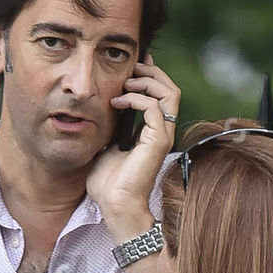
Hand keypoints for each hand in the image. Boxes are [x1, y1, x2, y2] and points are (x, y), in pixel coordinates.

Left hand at [86, 53, 181, 238]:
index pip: (162, 95)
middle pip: (170, 89)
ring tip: (126, 83)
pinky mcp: (157, 142)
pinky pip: (154, 108)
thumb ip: (111, 126)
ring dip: (146, 82)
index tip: (131, 67)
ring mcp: (162, 136)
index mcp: (153, 132)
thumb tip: (102, 108)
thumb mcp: (107, 145)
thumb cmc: (108, 183)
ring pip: (169, 93)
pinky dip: (136, 99)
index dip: (150, 77)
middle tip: (131, 69)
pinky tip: (118, 102)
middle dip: (151, 73)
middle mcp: (163, 132)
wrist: (114, 205)